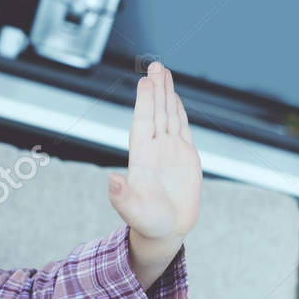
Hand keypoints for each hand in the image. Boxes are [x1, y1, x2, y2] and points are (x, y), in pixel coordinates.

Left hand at [107, 62, 200, 244]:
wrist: (165, 232)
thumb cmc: (147, 224)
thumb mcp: (132, 211)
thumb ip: (122, 196)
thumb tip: (111, 179)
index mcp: (142, 158)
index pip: (143, 122)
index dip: (145, 102)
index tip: (146, 82)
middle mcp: (155, 149)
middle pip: (156, 112)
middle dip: (156, 89)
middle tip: (156, 65)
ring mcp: (171, 151)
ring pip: (169, 115)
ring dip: (167, 94)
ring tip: (164, 71)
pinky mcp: (186, 158)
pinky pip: (182, 129)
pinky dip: (180, 111)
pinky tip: (175, 98)